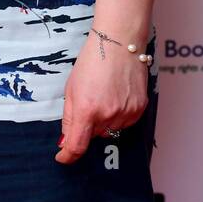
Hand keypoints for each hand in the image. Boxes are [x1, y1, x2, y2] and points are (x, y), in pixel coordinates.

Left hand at [55, 35, 148, 163]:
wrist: (119, 43)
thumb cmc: (92, 61)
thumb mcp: (71, 88)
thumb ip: (69, 118)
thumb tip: (65, 142)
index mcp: (87, 109)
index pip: (77, 146)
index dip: (68, 156)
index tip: (63, 158)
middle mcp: (107, 115)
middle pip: (93, 136)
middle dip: (87, 126)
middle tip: (88, 102)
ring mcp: (126, 113)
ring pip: (110, 130)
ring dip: (103, 121)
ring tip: (103, 95)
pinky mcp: (140, 109)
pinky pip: (125, 123)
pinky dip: (118, 115)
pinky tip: (116, 96)